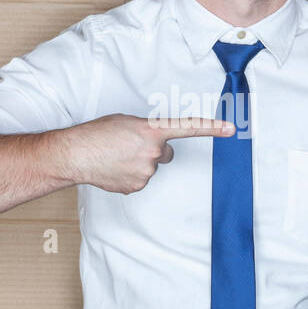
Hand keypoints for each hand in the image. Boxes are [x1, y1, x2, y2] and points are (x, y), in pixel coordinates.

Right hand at [59, 114, 234, 193]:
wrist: (76, 154)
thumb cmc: (97, 133)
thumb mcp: (126, 122)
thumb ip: (146, 131)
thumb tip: (153, 144)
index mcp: (152, 131)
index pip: (188, 128)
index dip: (212, 128)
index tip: (231, 129)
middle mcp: (153, 152)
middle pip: (166, 153)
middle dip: (155, 151)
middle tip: (132, 147)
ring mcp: (146, 172)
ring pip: (152, 167)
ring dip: (139, 163)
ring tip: (117, 157)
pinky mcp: (137, 186)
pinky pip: (140, 179)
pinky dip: (130, 175)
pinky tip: (114, 169)